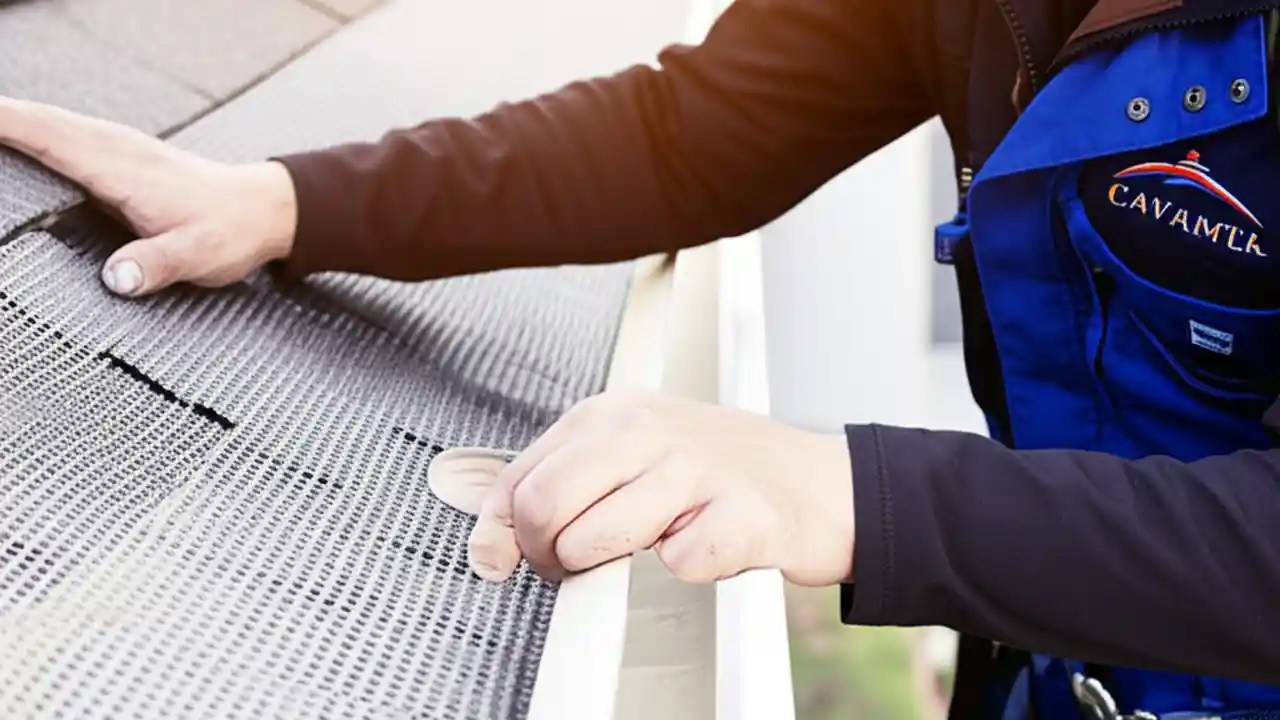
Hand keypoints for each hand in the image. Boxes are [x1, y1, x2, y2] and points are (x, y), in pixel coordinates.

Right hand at [0, 97, 297, 296]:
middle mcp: (116, 149)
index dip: (8, 126)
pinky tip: (14, 138)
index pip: (52, 138)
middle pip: (42, 122)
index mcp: (125, 169)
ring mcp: (117, 150)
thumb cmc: (232, 230)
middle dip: (1, 119)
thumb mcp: (200, 255)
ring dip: (12, 120)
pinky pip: (64, 137)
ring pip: (51, 124)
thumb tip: (117, 279)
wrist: (264, 211)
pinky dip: (34, 131)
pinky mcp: (118, 160)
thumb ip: (158, 264)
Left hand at [468, 391, 854, 585]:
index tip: (506, 560)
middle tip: (578, 564)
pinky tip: (709, 540)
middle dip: (546, 556)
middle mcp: (647, 430)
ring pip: (594, 540)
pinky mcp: (740, 513)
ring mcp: (695, 468)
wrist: (821, 484)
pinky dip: (689, 567)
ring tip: (653, 542)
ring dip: (613, 564)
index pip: (518, 479)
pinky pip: (678, 563)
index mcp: (611, 413)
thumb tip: (490, 544)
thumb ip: (561, 487)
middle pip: (543, 509)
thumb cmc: (720, 472)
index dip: (502, 533)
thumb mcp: (633, 455)